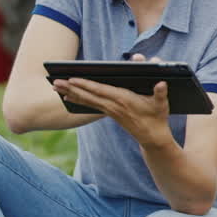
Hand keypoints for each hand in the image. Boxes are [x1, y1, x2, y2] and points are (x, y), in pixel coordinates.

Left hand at [53, 58, 170, 147]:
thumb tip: (162, 82)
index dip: (85, 85)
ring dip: (71, 93)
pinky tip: (69, 97)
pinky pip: (90, 105)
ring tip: (56, 88)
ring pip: (87, 100)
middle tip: (54, 82)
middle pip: (88, 95)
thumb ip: (161, 91)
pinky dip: (79, 100)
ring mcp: (110, 111)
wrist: (153, 137)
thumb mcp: (162, 103)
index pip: (101, 91)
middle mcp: (113, 106)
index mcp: (124, 100)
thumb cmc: (157, 117)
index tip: (72, 79)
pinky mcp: (110, 114)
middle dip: (71, 88)